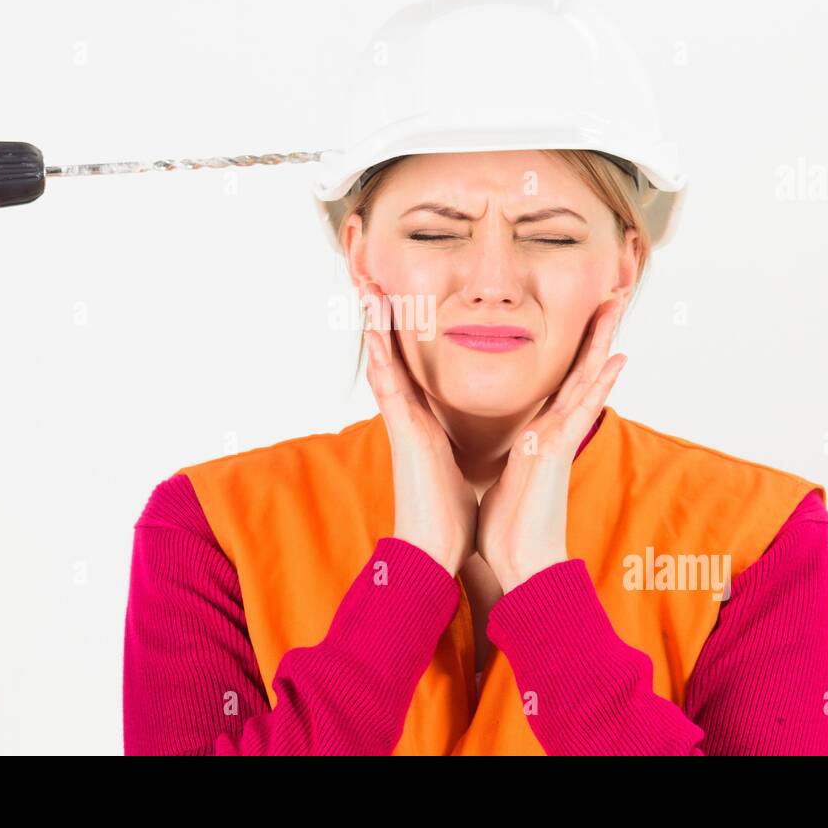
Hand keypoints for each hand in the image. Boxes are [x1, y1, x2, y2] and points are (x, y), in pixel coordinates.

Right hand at [361, 280, 477, 575]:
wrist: (433, 551)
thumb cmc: (446, 515)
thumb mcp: (455, 466)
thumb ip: (453, 445)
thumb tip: (461, 440)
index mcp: (421, 420)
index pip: (407, 363)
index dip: (398, 328)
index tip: (394, 294)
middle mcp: (406, 415)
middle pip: (387, 352)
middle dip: (378, 315)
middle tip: (367, 275)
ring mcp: (402, 422)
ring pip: (383, 361)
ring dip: (373, 324)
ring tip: (366, 287)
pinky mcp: (405, 434)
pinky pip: (390, 387)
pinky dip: (381, 357)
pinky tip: (375, 330)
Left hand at [476, 292, 628, 592]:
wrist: (520, 569)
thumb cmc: (509, 533)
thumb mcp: (503, 483)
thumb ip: (511, 465)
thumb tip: (506, 461)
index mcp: (538, 436)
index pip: (561, 383)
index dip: (575, 351)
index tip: (585, 319)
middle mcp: (555, 432)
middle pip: (581, 371)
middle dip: (596, 332)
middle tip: (613, 294)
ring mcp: (560, 440)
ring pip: (586, 380)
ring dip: (604, 342)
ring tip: (618, 307)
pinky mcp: (557, 452)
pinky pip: (581, 410)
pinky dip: (600, 384)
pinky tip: (617, 359)